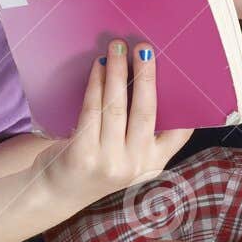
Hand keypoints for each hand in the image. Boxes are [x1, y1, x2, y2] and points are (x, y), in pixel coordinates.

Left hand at [33, 39, 191, 209]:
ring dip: (118, 72)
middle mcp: (135, 165)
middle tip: (144, 47)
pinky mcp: (83, 155)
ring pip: (117, 107)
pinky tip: (98, 67)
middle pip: (146, 111)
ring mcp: (109, 163)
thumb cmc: (96, 163)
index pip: (179, 133)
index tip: (185, 74)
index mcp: (153, 163)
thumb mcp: (127, 157)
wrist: (56, 193)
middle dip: (145, 75)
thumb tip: (147, 79)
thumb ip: (141, 132)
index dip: (185, 104)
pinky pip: (92, 111)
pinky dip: (96, 85)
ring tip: (116, 48)